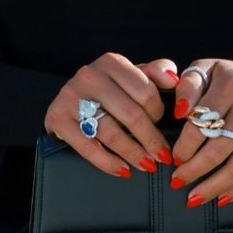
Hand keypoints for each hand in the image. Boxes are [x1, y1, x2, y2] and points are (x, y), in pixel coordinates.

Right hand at [44, 53, 179, 177]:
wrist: (68, 102)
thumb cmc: (108, 90)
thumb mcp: (131, 76)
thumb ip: (156, 72)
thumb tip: (174, 80)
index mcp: (111, 62)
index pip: (145, 91)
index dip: (158, 113)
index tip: (163, 127)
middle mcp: (90, 75)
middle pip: (130, 114)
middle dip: (151, 140)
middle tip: (163, 157)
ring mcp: (71, 96)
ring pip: (111, 132)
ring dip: (133, 154)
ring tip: (147, 165)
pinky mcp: (58, 118)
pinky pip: (88, 147)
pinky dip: (108, 162)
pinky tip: (123, 170)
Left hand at [169, 56, 232, 206]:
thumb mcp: (208, 68)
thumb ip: (188, 84)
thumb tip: (180, 112)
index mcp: (230, 84)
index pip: (201, 124)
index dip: (184, 146)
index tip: (174, 158)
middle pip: (218, 149)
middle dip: (194, 170)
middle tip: (178, 181)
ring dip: (213, 186)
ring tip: (195, 197)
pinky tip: (222, 197)